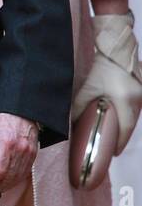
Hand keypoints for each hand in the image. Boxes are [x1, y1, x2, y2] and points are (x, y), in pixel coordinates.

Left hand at [0, 112, 37, 198]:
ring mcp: (29, 153)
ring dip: (3, 187)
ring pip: (16, 178)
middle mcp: (20, 150)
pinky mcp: (33, 155)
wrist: (22, 109)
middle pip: (7, 178)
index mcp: (6, 143)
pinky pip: (23, 174)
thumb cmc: (2, 118)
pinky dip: (13, 181)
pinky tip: (4, 184)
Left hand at [71, 12, 141, 153]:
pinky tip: (119, 122)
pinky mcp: (141, 91)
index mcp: (124, 100)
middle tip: (112, 148)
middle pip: (130, 127)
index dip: (118, 143)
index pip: (124, 129)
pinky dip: (127, 118)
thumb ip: (79, 108)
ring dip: (124, 129)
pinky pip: (135, 111)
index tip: (112, 153)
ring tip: (114, 138)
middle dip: (121, 138)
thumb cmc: (101, 70)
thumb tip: (71, 123)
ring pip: (134, 119)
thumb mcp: (87, 90)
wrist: (116, 52)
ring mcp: (141, 95)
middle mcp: (137, 100)